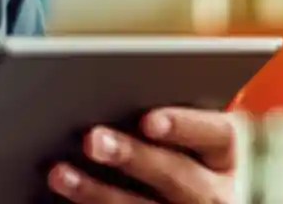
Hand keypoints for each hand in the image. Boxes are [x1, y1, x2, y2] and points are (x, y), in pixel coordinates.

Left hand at [48, 108, 237, 203]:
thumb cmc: (164, 146)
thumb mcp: (174, 135)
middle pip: (178, 176)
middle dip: (134, 157)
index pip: (216, 134)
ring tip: (60, 174)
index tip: (147, 120)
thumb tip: (103, 90)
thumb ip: (152, 115)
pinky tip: (59, 200)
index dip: (183, 125)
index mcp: (223, 154)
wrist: (177, 197)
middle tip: (92, 139)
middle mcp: (214, 192)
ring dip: (98, 193)